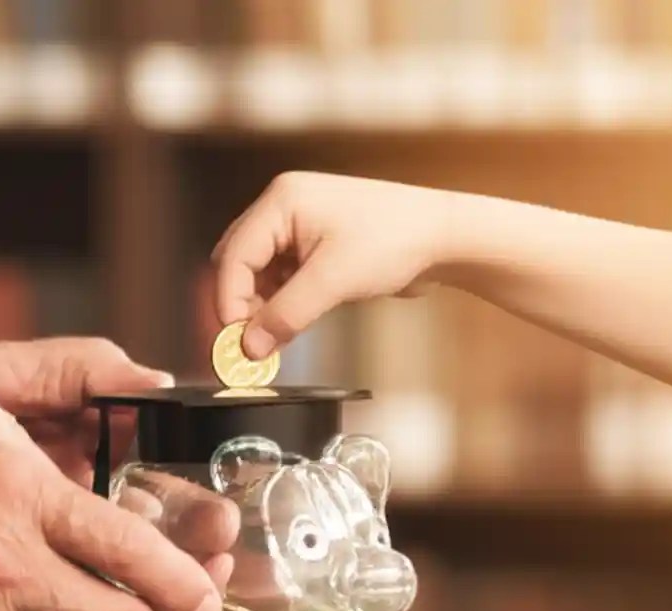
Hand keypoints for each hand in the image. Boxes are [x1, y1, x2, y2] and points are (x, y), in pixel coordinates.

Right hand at [212, 171, 455, 358]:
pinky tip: (285, 329)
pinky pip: (283, 279)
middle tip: (245, 346)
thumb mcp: (333, 281)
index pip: (234, 255)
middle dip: (239, 305)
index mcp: (282, 201)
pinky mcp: (316, 247)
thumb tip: (249, 347)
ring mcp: (300, 227)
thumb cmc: (396, 240)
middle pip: (239, 262)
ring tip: (268, 343)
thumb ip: (286, 314)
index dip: (228, 301)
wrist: (444, 237)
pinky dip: (280, 305)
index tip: (232, 342)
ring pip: (259, 274)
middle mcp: (285, 209)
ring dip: (259, 309)